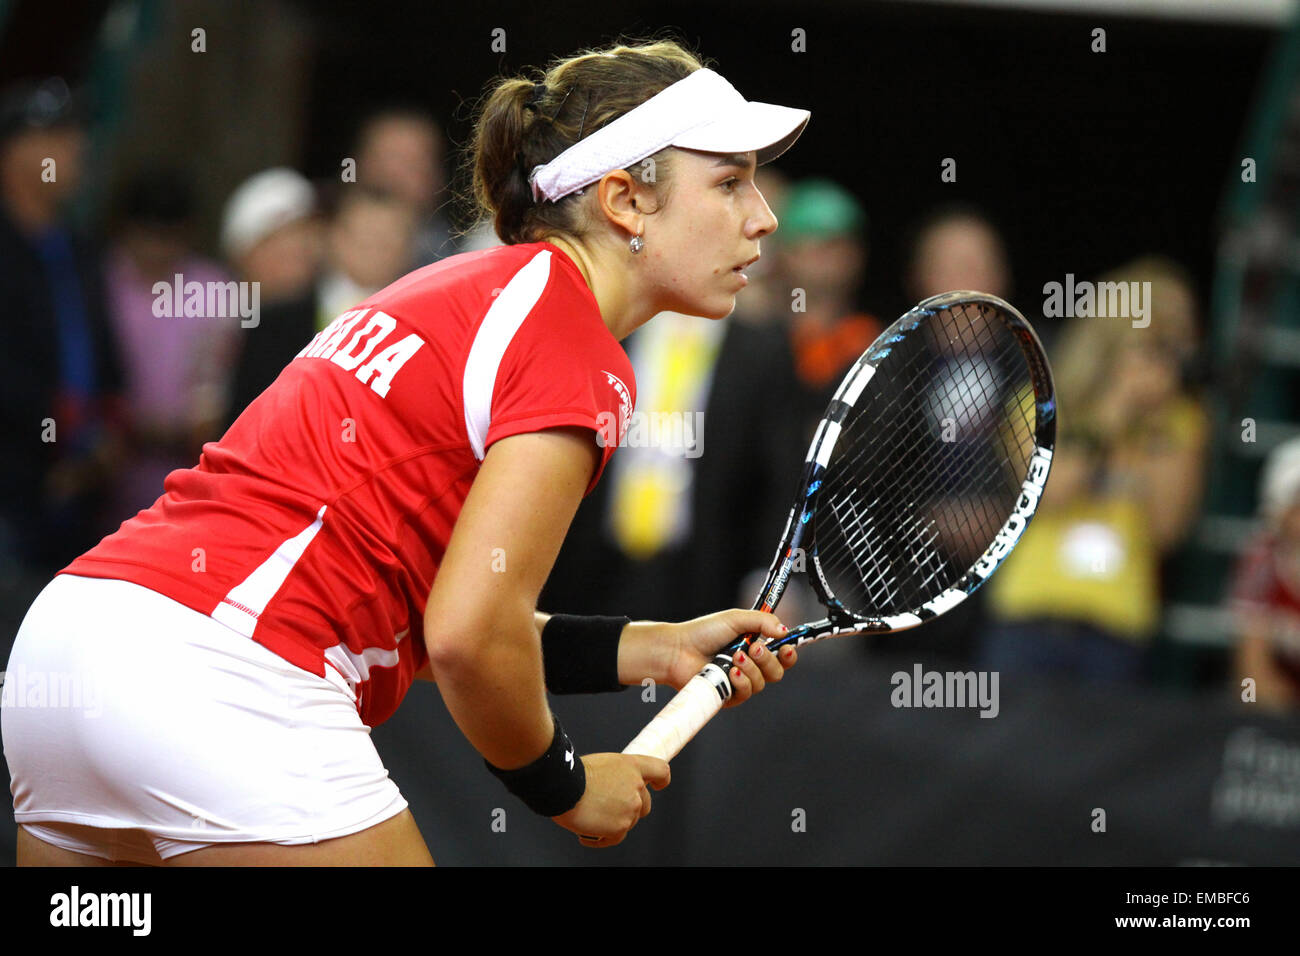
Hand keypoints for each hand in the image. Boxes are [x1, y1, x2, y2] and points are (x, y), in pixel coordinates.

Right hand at [552, 752, 670, 846]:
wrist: (564, 786)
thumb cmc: (574, 773)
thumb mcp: (602, 764)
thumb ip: (617, 775)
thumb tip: (615, 788)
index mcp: (632, 765)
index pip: (660, 771)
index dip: (661, 780)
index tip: (658, 786)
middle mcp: (636, 786)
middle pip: (644, 804)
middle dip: (630, 809)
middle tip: (608, 808)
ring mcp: (630, 808)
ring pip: (628, 822)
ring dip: (612, 823)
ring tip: (589, 818)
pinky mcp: (621, 827)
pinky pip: (614, 838)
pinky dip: (600, 838)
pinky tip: (585, 835)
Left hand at [666, 610, 795, 707]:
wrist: (678, 649)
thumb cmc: (704, 632)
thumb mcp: (735, 619)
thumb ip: (763, 621)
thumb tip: (785, 631)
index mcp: (755, 647)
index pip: (782, 655)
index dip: (789, 653)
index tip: (786, 647)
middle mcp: (751, 666)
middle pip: (777, 671)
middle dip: (769, 660)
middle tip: (754, 648)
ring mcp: (740, 682)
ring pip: (762, 683)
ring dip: (751, 669)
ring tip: (733, 657)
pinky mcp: (729, 696)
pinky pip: (746, 693)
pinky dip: (741, 682)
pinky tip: (730, 673)